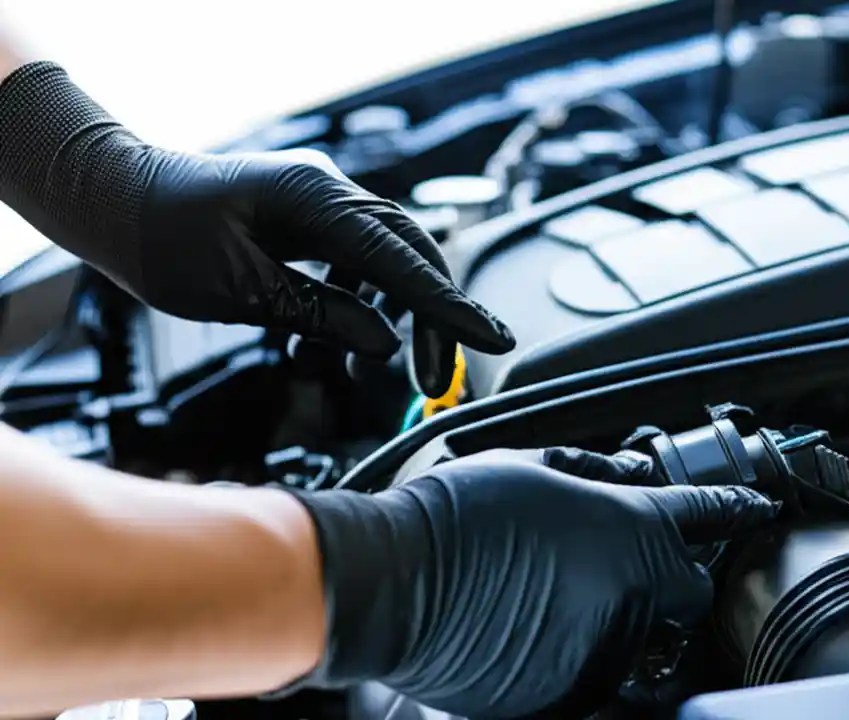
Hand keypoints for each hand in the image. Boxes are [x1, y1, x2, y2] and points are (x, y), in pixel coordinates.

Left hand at [137, 147, 513, 392]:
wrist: (112, 201)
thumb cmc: (159, 238)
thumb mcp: (236, 290)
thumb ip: (317, 313)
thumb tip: (384, 342)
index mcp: (313, 199)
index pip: (400, 258)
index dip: (448, 306)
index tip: (491, 339)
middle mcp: (328, 193)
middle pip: (410, 256)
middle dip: (432, 320)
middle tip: (433, 381)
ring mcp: (322, 204)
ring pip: (390, 261)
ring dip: (398, 316)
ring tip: (381, 372)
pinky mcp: (312, 222)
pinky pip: (359, 263)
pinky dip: (364, 305)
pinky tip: (341, 343)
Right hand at [290, 448, 778, 718]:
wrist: (399, 581)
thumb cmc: (460, 516)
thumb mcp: (534, 465)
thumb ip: (598, 472)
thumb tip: (634, 473)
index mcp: (636, 530)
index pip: (710, 513)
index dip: (738, 505)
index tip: (757, 505)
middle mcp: (638, 594)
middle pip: (692, 592)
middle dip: (677, 577)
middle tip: (633, 564)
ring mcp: (609, 649)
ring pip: (646, 636)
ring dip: (624, 615)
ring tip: (562, 594)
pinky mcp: (575, 693)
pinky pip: (603, 672)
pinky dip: (586, 649)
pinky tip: (540, 625)